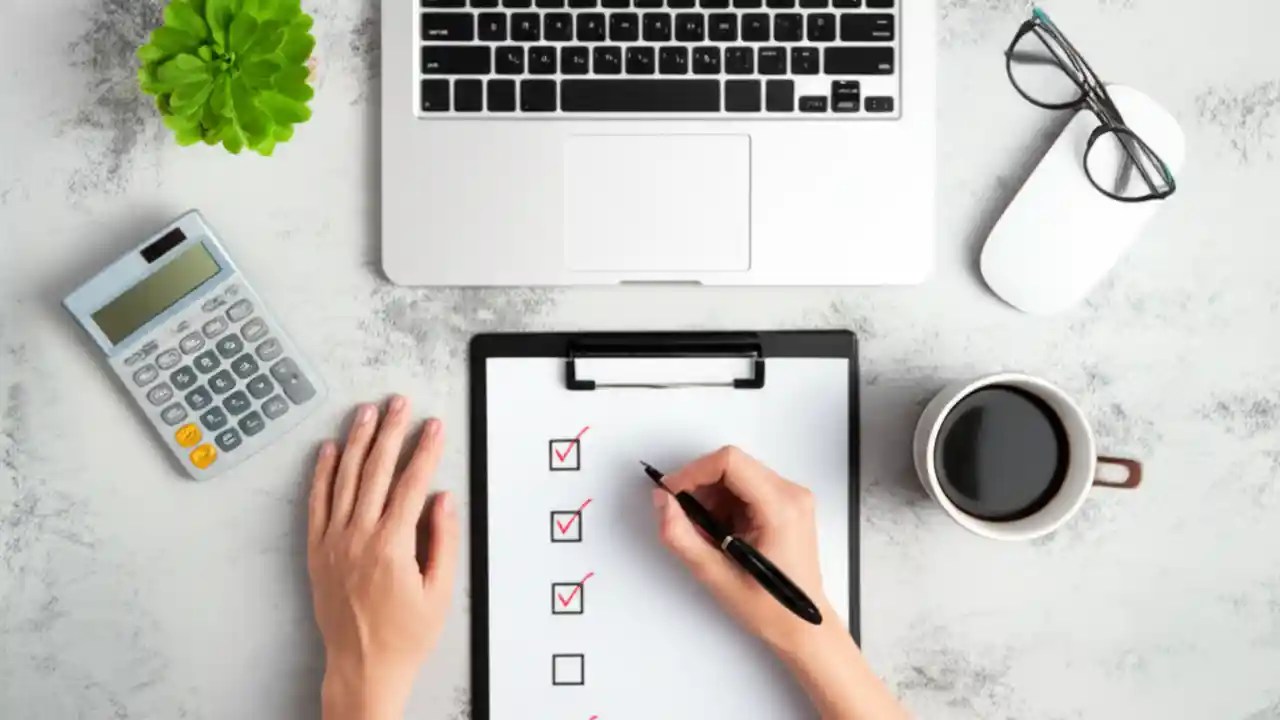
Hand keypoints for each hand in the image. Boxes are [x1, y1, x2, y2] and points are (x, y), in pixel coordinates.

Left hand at [307, 396, 458, 719]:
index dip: (425, 450)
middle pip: (375, 471)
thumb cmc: (403, 636)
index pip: (411, 483)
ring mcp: (334, 542)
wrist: (363, 667)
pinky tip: (327, 450)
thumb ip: (443, 540)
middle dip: (390, 431)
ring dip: (356, 441)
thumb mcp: (439, 591)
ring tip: (366, 413)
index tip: (433, 426)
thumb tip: (443, 500)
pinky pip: (316, 503)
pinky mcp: (318, 551)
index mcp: (392, 546)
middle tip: (399, 404)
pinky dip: (321, 473)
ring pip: (344, 479)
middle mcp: (359, 538)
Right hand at [653, 446, 829, 653]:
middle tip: (686, 520)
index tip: (672, 492)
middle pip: (731, 466)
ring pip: (735, 475)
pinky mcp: (785, 504)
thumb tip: (662, 502)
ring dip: (711, 499)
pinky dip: (724, 505)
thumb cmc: (773, 609)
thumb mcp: (717, 576)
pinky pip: (744, 488)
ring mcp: (791, 498)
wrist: (803, 627)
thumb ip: (682, 536)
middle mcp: (791, 494)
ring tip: (709, 537)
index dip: (693, 472)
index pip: (730, 461)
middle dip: (700, 488)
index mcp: (781, 508)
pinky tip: (723, 535)